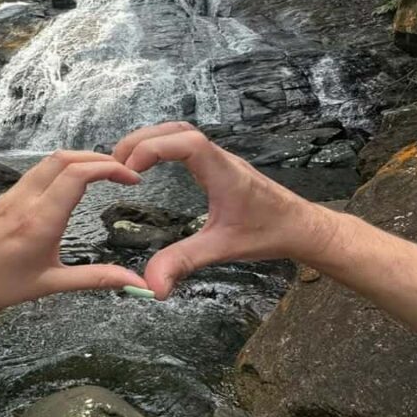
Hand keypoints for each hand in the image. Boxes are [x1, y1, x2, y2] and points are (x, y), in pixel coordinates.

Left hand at [0, 151, 147, 330]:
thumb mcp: (48, 284)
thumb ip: (95, 279)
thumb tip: (135, 283)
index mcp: (40, 219)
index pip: (79, 174)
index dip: (110, 168)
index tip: (132, 179)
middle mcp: (26, 199)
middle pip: (66, 158)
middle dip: (99, 158)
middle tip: (122, 172)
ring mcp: (11, 195)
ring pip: (49, 162)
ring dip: (78, 160)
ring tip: (102, 175)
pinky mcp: (1, 198)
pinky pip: (35, 173)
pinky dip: (60, 170)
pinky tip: (69, 188)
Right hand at [113, 123, 338, 298]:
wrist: (302, 226)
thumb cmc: (269, 232)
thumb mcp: (223, 249)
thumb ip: (184, 263)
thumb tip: (152, 286)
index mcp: (223, 172)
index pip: (185, 142)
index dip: (153, 147)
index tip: (129, 169)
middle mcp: (220, 158)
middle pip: (177, 130)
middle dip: (143, 139)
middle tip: (115, 161)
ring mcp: (220, 159)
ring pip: (182, 132)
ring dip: (153, 139)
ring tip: (127, 159)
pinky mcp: (219, 165)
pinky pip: (188, 143)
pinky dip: (164, 146)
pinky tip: (152, 163)